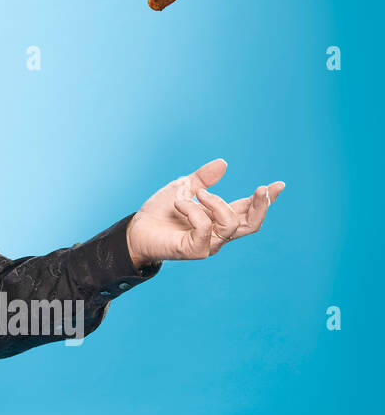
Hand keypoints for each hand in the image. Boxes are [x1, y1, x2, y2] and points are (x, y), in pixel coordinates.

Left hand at [127, 158, 284, 265]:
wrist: (135, 230)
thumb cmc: (159, 213)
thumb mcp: (183, 188)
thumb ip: (203, 178)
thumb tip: (224, 163)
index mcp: (218, 218)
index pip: (247, 210)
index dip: (265, 200)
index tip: (279, 185)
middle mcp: (217, 233)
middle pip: (251, 224)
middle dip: (260, 206)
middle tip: (262, 188)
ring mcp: (207, 244)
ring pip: (231, 225)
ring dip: (216, 203)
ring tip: (197, 193)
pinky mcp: (193, 250)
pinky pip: (204, 229)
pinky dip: (194, 211)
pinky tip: (180, 203)